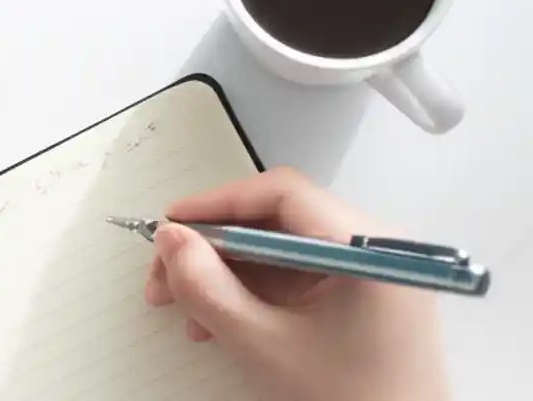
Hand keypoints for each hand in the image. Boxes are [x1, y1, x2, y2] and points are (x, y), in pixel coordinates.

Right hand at [145, 168, 449, 400]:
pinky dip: (254, 293)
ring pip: (280, 251)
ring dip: (227, 274)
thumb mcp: (264, 344)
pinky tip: (218, 322)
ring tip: (186, 310)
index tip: (171, 224)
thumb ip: (208, 287)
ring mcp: (369, 274)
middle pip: (277, 221)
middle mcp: (373, 247)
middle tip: (165, 277)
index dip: (218, 203)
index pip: (282, 194)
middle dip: (214, 248)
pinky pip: (297, 277)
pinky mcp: (362, 299)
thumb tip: (169, 239)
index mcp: (365, 246)